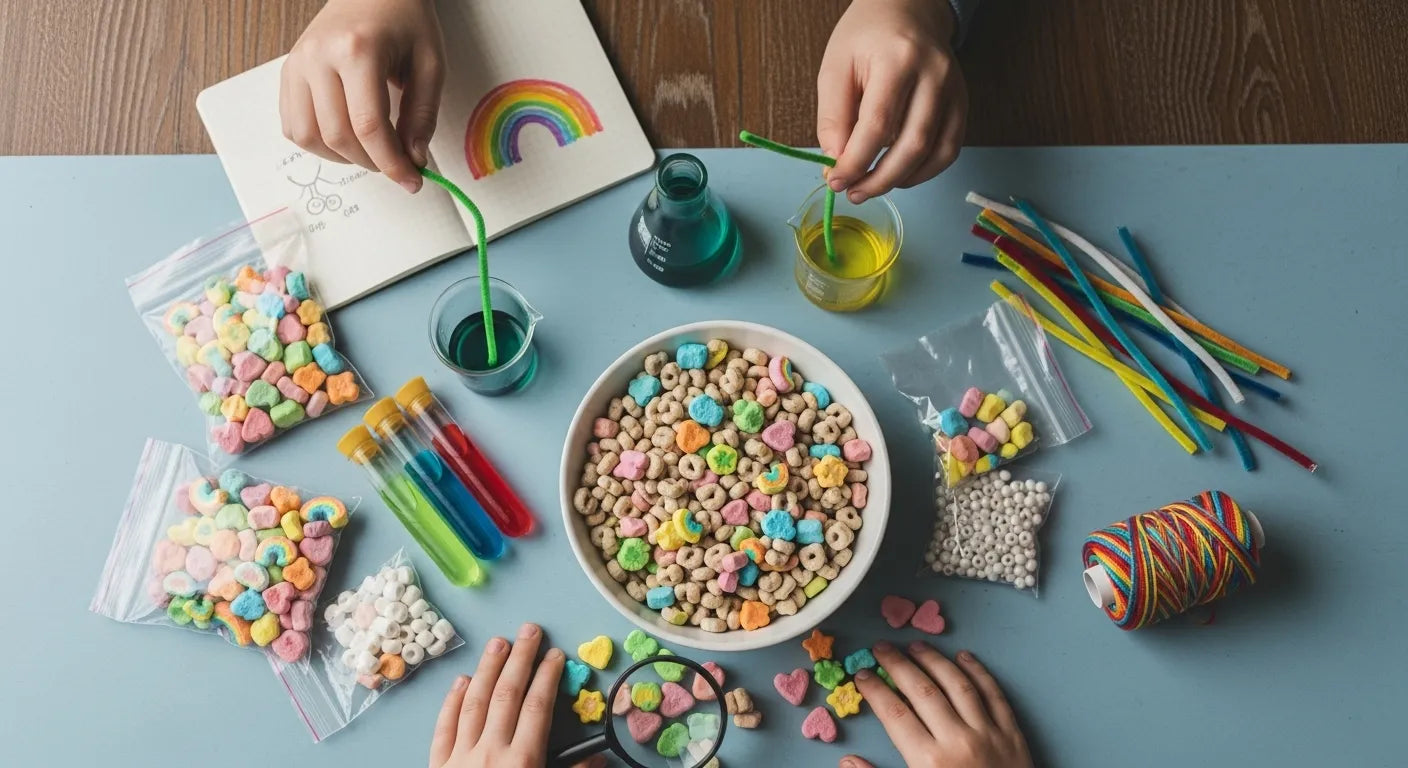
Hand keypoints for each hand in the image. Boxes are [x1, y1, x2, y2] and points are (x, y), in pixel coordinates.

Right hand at [280, 0, 444, 192]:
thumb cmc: (404, 19)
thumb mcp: (430, 63)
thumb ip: (422, 115)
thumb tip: (413, 159)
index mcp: (357, 50)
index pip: (369, 126)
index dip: (391, 163)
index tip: (412, 180)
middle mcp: (318, 56)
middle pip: (338, 136)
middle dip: (372, 163)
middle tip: (398, 165)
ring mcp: (297, 63)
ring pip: (309, 137)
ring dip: (343, 158)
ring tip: (372, 151)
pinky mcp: (288, 71)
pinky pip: (293, 125)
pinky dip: (318, 143)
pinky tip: (345, 137)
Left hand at [429, 623, 596, 767]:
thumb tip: (599, 759)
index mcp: (521, 764)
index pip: (537, 708)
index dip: (547, 677)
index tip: (556, 654)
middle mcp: (488, 755)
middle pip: (506, 695)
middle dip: (519, 659)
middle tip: (529, 629)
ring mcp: (459, 760)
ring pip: (473, 704)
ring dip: (487, 670)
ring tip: (498, 643)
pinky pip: (443, 729)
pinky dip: (452, 702)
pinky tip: (461, 682)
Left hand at [816, 0, 968, 201]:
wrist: (906, 9)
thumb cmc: (866, 37)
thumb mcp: (835, 68)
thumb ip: (833, 117)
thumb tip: (837, 163)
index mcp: (898, 60)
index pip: (877, 125)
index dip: (855, 161)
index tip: (835, 180)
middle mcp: (934, 75)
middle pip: (912, 144)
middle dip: (879, 179)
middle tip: (853, 192)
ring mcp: (954, 90)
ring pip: (935, 152)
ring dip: (902, 179)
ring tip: (872, 186)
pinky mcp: (962, 102)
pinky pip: (950, 149)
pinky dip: (925, 171)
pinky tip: (900, 175)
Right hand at [844, 642, 1031, 767]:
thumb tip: (847, 760)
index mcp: (929, 762)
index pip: (894, 713)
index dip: (875, 690)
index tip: (862, 675)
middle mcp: (958, 741)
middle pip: (922, 691)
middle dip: (898, 665)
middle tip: (882, 648)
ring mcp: (989, 734)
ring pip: (958, 685)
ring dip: (935, 661)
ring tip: (917, 647)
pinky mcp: (1012, 735)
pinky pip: (994, 694)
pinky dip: (979, 673)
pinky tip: (964, 657)